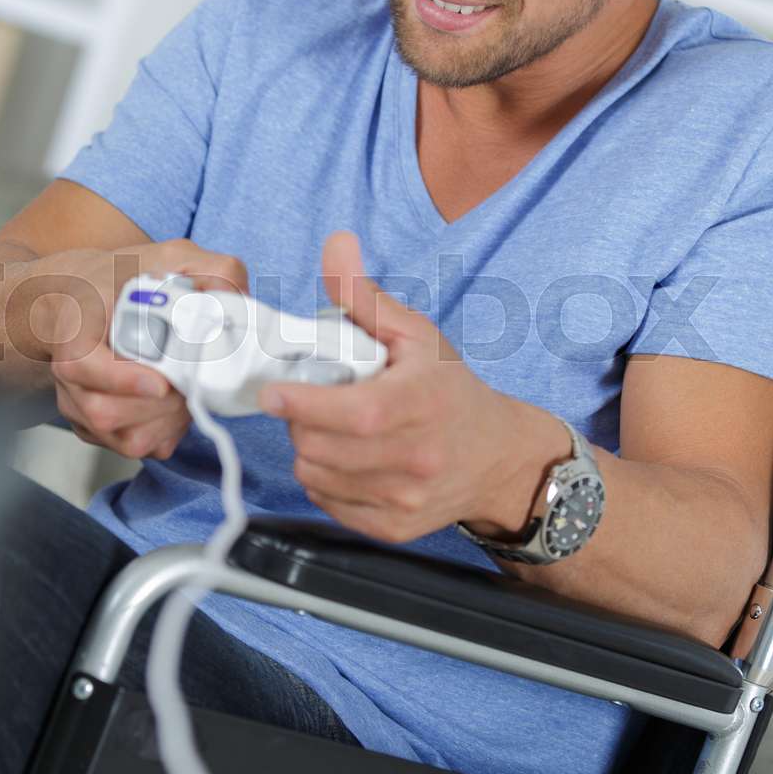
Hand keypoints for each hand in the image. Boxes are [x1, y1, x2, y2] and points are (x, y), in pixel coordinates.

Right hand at [33, 240, 248, 458]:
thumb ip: (209, 269)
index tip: (161, 383)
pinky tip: (178, 404)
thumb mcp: (169, 257)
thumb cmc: (125, 278)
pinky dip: (168, 432)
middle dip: (163, 405)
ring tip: (187, 391)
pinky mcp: (98, 428)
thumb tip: (235, 298)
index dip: (122, 379)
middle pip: (106, 412)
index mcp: (76, 328)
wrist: (84, 298)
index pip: (81, 366)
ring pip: (126, 438)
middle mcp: (69, 375)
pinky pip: (138, 446)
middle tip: (191, 381)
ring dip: (168, 421)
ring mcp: (80, 406)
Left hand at [258, 232, 549, 542]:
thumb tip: (336, 245)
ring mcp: (401, 499)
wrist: (498, 460)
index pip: (347, 412)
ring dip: (310, 450)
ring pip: (315, 476)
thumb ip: (364, 296)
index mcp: (418, 404)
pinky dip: (325, 479)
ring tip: (333, 429)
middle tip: (313, 401)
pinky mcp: (391, 527)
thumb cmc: (451, 391)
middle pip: (316, 445)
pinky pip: (328, 502)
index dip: (301, 402)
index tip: (274, 390)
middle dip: (301, 420)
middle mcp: (413, 459)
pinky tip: (348, 458)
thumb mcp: (415, 335)